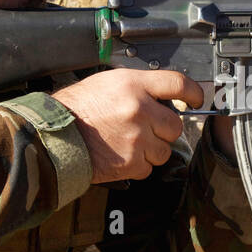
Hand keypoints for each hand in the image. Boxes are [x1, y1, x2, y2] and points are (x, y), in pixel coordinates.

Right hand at [53, 69, 203, 182]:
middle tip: (145, 128)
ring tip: (128, 143)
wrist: (55, 136)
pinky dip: (138, 166)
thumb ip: (138, 88)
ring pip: (165, 150)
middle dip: (163, 129)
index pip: (178, 84)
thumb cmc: (78, 109)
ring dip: (152, 149)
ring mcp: (137, 139)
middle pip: (175, 125)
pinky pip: (149, 168)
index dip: (194, 93)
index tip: (197, 100)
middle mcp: (140, 110)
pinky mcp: (131, 163)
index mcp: (134, 86)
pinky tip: (121, 155)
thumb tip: (163, 98)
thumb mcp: (108, 83)